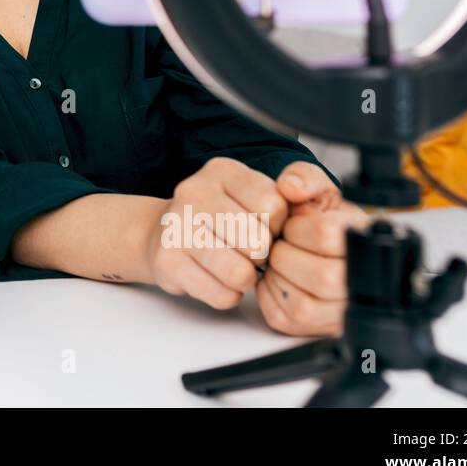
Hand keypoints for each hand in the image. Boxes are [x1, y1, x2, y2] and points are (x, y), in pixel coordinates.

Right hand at [144, 157, 286, 310]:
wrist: (163, 232)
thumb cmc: (220, 217)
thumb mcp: (252, 194)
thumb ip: (284, 197)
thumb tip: (302, 205)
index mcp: (222, 171)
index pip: (272, 205)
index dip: (277, 226)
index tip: (265, 228)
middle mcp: (194, 192)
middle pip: (256, 241)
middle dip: (262, 255)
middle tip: (250, 252)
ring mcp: (175, 226)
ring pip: (239, 272)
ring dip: (246, 278)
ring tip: (237, 268)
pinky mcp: (166, 261)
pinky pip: (220, 294)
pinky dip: (228, 294)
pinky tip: (217, 279)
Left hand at [255, 162, 369, 336]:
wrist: (315, 241)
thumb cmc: (318, 218)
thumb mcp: (316, 187)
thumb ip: (304, 176)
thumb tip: (291, 186)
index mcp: (363, 241)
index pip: (328, 237)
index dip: (300, 228)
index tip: (293, 224)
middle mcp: (362, 282)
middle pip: (323, 277)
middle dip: (289, 254)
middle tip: (283, 244)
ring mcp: (341, 310)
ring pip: (304, 304)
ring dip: (279, 277)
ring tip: (282, 260)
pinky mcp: (315, 327)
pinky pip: (284, 317)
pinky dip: (270, 295)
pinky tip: (278, 277)